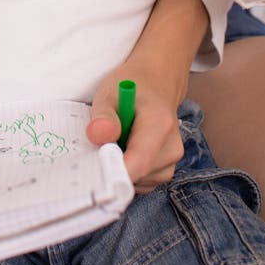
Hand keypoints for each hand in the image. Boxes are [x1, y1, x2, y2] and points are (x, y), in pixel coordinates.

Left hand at [87, 60, 184, 192]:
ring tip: (117, 140)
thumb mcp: (111, 92)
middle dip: (113, 166)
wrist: (157, 83)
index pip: (139, 162)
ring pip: (137, 182)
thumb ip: (104, 115)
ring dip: (121, 167)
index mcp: (159, 125)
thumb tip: (98, 136)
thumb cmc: (133, 87)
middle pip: (136, 175)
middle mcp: (172, 147)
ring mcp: (172, 161)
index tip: (93, 171)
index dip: (114, 172)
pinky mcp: (166, 169)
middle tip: (101, 144)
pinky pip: (141, 181)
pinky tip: (125, 148)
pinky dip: (129, 169)